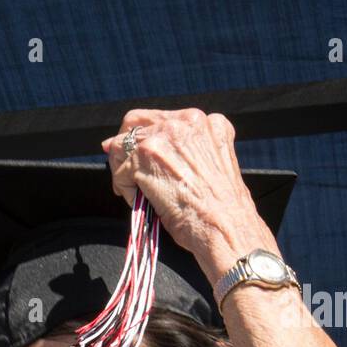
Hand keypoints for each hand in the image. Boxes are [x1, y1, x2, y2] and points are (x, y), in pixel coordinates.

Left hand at [102, 108, 275, 277]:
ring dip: (124, 171)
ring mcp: (166, 135)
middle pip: (137, 123)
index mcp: (206, 122)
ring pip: (123, 145)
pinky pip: (121, 169)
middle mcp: (187, 121)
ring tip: (137, 193)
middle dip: (126, 149)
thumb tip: (142, 153)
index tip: (138, 158)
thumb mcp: (208, 167)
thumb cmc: (218, 209)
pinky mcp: (148, 154)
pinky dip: (124, 188)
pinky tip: (140, 201)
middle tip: (127, 174)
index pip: (160, 119)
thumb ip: (180, 153)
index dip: (145, 139)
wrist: (225, 226)